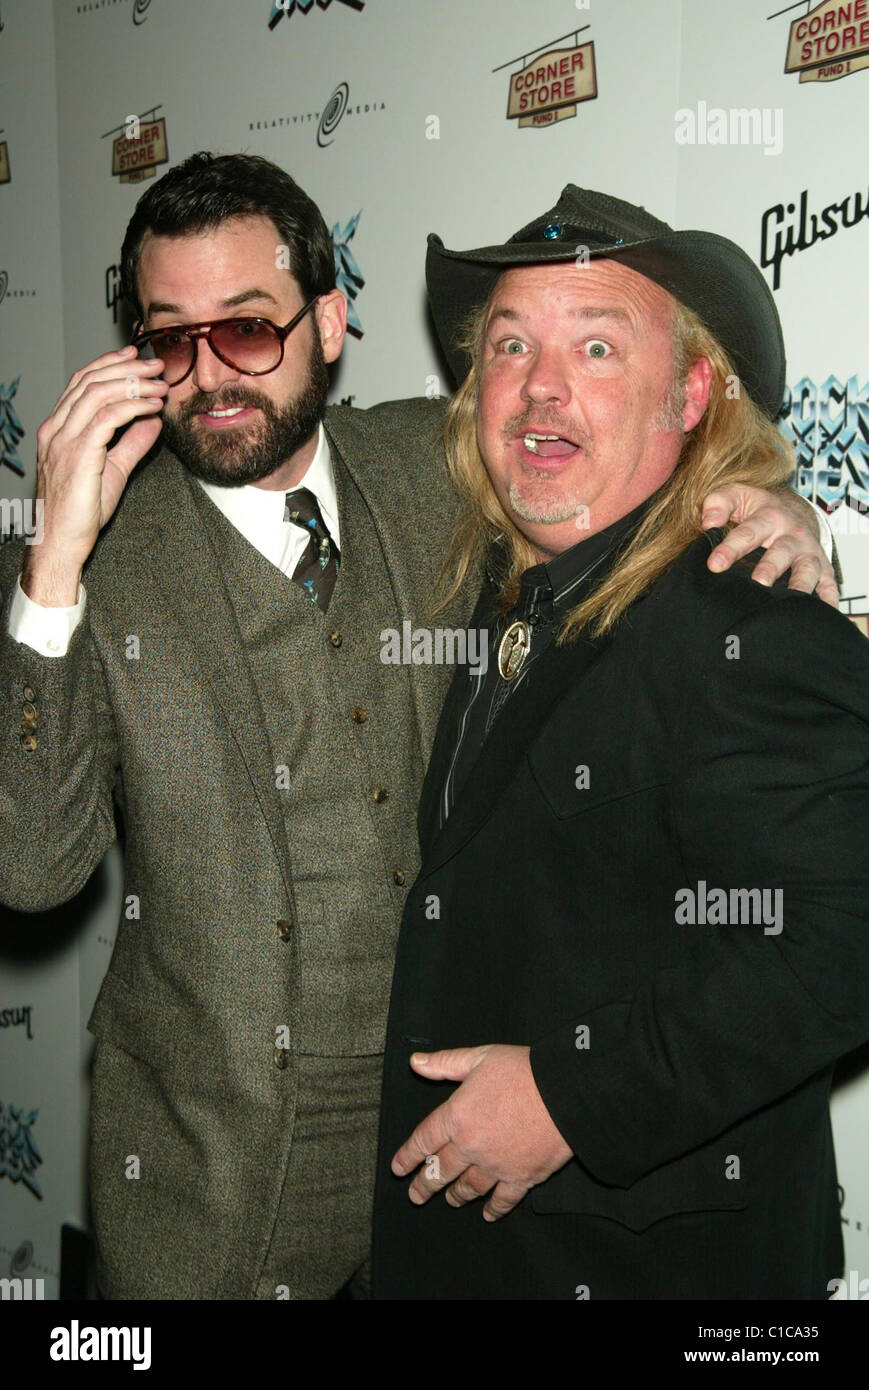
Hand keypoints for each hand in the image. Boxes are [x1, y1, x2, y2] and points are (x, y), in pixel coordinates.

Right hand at [23, 345, 166, 603]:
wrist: (60, 542)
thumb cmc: (80, 512)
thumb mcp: (113, 470)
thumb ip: (132, 443)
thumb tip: (154, 422)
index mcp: (58, 429)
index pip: (81, 383)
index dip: (108, 365)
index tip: (134, 357)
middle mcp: (56, 429)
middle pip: (89, 381)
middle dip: (126, 367)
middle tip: (155, 365)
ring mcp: (64, 440)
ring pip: (98, 394)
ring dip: (134, 384)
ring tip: (160, 385)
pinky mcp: (78, 454)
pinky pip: (107, 418)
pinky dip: (133, 406)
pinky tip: (152, 407)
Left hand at [391, 1043, 572, 1220]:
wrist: (565, 1094)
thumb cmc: (523, 1071)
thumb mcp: (479, 1057)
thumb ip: (445, 1063)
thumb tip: (416, 1063)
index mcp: (456, 1116)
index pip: (424, 1140)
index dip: (408, 1156)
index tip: (398, 1168)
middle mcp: (471, 1146)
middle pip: (441, 1171)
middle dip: (425, 1185)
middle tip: (416, 1196)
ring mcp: (496, 1166)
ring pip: (469, 1188)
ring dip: (456, 1196)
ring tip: (450, 1200)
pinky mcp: (522, 1178)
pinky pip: (503, 1200)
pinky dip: (494, 1209)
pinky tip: (487, 1213)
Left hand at [700, 485, 837, 607]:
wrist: (794, 511)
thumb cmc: (759, 509)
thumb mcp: (738, 495)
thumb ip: (718, 503)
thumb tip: (708, 522)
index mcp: (769, 517)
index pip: (748, 533)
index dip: (730, 548)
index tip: (714, 565)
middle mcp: (792, 534)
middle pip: (782, 551)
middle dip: (771, 566)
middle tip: (759, 581)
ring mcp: (808, 552)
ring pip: (808, 568)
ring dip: (801, 583)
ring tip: (791, 597)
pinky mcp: (822, 567)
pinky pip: (829, 583)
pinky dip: (828, 597)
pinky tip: (824, 610)